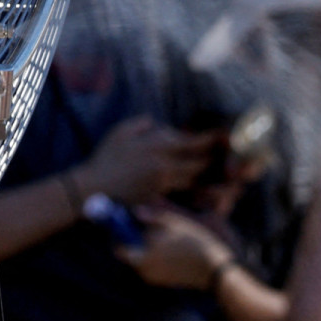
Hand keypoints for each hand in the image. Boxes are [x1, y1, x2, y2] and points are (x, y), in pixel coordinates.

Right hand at [76, 115, 216, 203]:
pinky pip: (182, 189)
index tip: (223, 136)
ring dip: (205, 173)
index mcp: (157, 144)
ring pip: (193, 177)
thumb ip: (145, 124)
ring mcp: (163, 182)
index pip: (193, 141)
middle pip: (199, 162)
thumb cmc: (105, 157)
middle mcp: (164, 164)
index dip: (211, 139)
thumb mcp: (122, 131)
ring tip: (217, 169)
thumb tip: (161, 126)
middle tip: (226, 154)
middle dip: (213, 158)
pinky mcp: (160, 196)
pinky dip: (192, 186)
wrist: (93, 187)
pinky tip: (198, 183)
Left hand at [119, 205, 236, 289]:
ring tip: (168, 239)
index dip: (121, 236)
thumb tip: (136, 212)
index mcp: (143, 257)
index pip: (120, 249)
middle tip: (149, 230)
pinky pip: (154, 266)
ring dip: (149, 249)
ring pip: (144, 259)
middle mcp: (145, 271)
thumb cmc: (193, 242)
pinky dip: (158, 257)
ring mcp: (154, 278)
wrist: (212, 268)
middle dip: (137, 241)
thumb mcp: (173, 224)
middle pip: (133, 253)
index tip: (125, 226)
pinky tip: (175, 250)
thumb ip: (151, 218)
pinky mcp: (164, 281)